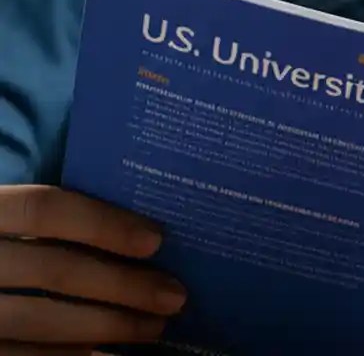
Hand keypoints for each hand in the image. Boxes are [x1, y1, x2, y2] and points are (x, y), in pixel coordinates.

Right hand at [0, 185, 186, 352]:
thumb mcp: (6, 221)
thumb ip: (50, 222)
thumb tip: (139, 232)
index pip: (43, 209)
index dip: (102, 224)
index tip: (156, 240)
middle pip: (54, 270)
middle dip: (123, 285)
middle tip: (174, 296)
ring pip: (41, 321)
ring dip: (109, 327)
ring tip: (153, 328)